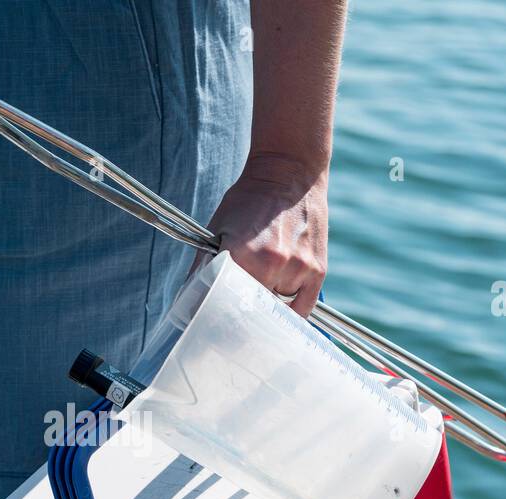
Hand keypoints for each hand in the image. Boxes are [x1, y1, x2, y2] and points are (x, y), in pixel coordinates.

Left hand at [208, 153, 328, 318]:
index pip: (228, 305)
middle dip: (246, 310)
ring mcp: (297, 268)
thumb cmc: (248, 201)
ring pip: (278, 310)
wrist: (288, 173)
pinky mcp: (317, 270)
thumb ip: (201, 268)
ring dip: (269, 303)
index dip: (224, 315)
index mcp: (241, 256)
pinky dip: (291, 311)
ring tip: (267, 277)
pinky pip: (303, 308)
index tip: (221, 319)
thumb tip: (188, 302)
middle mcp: (271, 264)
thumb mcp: (217, 229)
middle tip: (241, 304)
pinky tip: (282, 301)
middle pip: (253, 310)